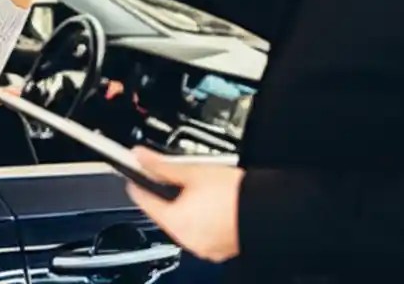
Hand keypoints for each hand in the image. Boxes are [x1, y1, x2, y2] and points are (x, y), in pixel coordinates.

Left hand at [125, 147, 242, 262]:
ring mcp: (202, 246)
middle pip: (164, 212)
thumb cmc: (236, 194)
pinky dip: (202, 219)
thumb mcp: (194, 170)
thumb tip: (141, 155)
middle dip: (167, 193)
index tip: (134, 172)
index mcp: (175, 221)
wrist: (269, 209)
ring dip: (186, 206)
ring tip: (202, 188)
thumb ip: (163, 165)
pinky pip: (201, 231)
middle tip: (178, 175)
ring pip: (184, 221)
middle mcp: (186, 239)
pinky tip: (214, 204)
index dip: (137, 181)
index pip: (143, 200)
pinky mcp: (218, 249)